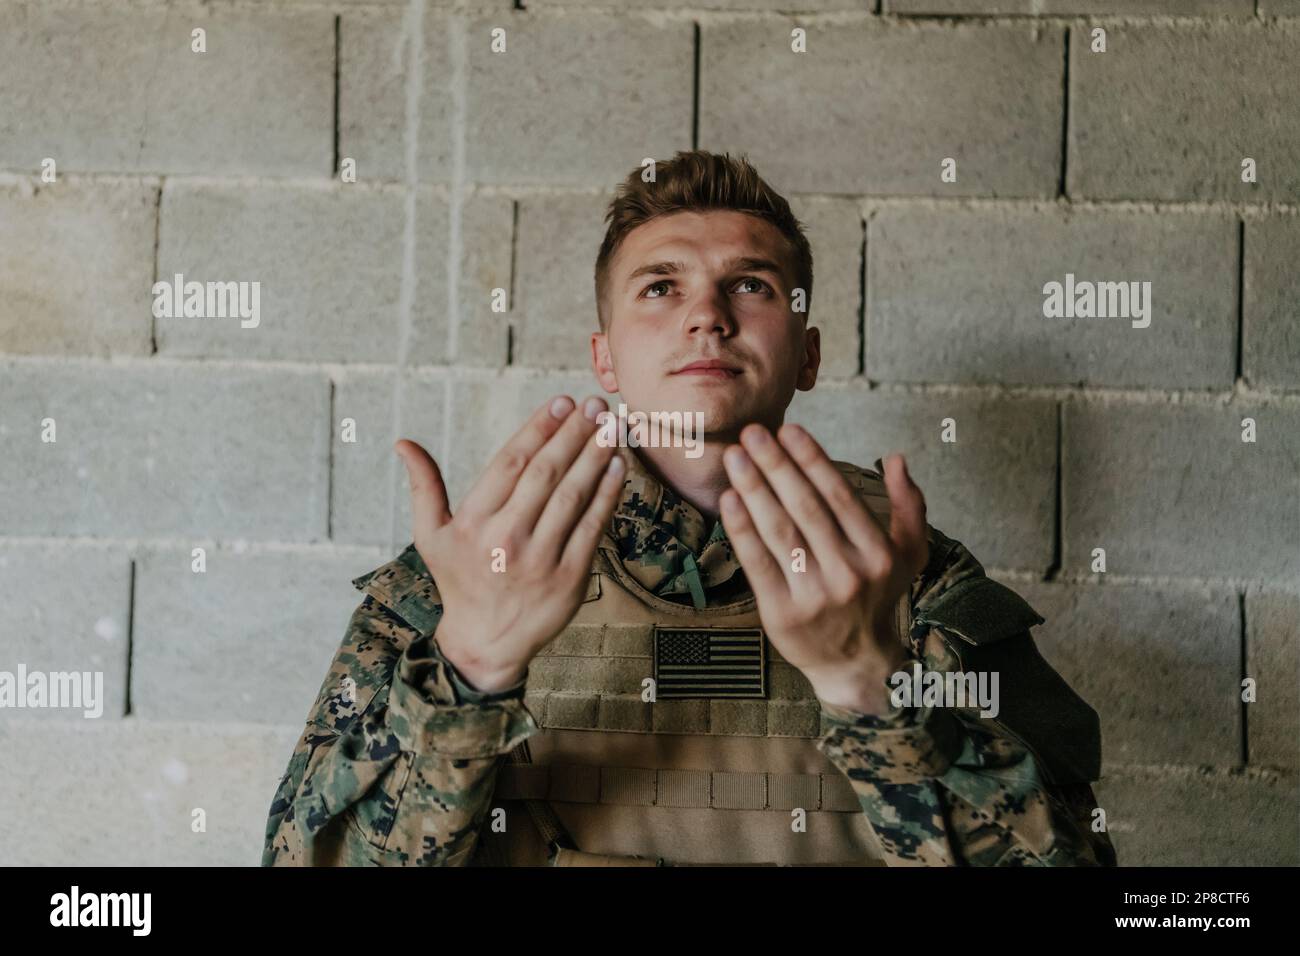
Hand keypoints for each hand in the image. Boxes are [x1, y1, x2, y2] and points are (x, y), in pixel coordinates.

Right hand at [394, 395, 624, 692]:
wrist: (485, 642)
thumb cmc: (460, 579)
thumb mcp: (430, 535)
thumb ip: (423, 486)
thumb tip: (403, 443)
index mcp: (472, 522)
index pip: (511, 463)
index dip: (539, 428)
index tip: (562, 402)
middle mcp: (505, 538)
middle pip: (546, 474)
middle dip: (574, 434)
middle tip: (595, 404)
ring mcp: (539, 559)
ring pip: (573, 496)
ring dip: (596, 456)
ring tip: (612, 427)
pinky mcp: (569, 578)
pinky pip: (592, 527)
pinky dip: (607, 494)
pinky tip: (618, 467)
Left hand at [718, 423, 929, 713]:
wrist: (855, 663)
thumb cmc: (877, 595)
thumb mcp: (908, 554)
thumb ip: (908, 505)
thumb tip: (896, 458)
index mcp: (878, 553)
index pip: (839, 496)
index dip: (811, 459)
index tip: (789, 429)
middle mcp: (848, 573)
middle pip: (805, 508)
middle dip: (777, 465)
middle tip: (753, 432)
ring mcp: (814, 595)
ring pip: (779, 531)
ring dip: (754, 489)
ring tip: (736, 456)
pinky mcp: (782, 613)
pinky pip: (758, 563)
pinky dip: (742, 529)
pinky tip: (729, 499)